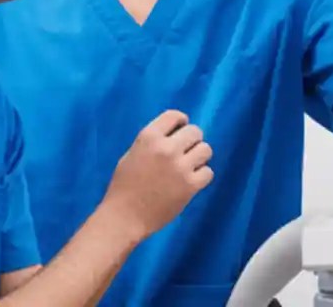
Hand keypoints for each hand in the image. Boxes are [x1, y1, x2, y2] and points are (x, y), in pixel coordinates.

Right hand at [99, 110, 212, 240]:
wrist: (125, 216)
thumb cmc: (123, 186)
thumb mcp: (132, 154)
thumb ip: (152, 142)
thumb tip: (174, 135)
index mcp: (148, 137)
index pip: (174, 116)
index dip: (181, 122)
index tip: (180, 130)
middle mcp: (166, 148)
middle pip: (195, 131)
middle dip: (191, 140)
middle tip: (184, 152)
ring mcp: (180, 167)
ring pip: (206, 149)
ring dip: (199, 157)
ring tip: (189, 166)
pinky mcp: (191, 186)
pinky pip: (209, 172)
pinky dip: (202, 176)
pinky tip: (191, 182)